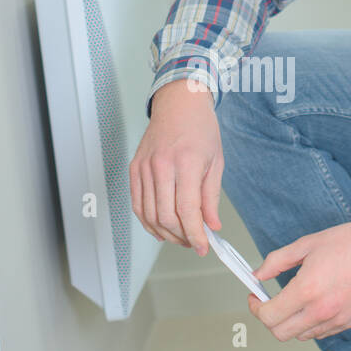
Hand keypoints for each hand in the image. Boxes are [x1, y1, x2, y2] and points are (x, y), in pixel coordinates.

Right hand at [129, 78, 223, 255]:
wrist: (178, 104)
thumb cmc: (200, 129)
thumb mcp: (216, 162)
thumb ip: (211, 197)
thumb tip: (212, 225)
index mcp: (186, 163)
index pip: (187, 210)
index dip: (195, 234)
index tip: (203, 247)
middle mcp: (161, 166)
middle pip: (166, 217)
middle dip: (182, 237)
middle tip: (195, 242)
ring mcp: (144, 168)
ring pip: (149, 215)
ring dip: (165, 233)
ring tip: (180, 237)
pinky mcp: (134, 169)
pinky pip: (137, 204)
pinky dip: (148, 222)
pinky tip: (160, 228)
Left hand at [248, 221, 350, 341]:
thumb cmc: (349, 244)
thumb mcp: (305, 245)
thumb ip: (276, 261)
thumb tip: (258, 274)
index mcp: (307, 290)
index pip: (269, 316)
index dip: (256, 308)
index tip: (256, 298)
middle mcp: (320, 310)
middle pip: (280, 333)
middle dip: (269, 319)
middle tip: (269, 303)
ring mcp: (336, 320)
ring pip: (300, 336)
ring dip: (290, 323)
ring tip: (293, 303)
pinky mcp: (348, 322)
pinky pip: (320, 333)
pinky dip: (310, 324)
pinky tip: (312, 305)